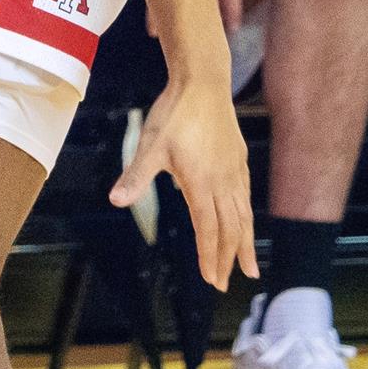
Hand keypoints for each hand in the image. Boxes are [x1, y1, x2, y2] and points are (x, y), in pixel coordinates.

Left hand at [113, 78, 258, 290]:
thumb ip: (136, 176)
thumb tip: (116, 200)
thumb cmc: (174, 114)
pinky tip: (246, 224)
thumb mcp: (149, 146)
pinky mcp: (239, 160)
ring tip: (250, 268)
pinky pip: (246, 197)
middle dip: (227, 259)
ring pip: (244, 216)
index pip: (208, 229)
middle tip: (225, 285)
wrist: (203, 83)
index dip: (210, 256)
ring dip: (245, 244)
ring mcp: (234, 171)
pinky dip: (248, 218)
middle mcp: (223, 181)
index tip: (212, 280)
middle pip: (230, 229)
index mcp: (201, 183)